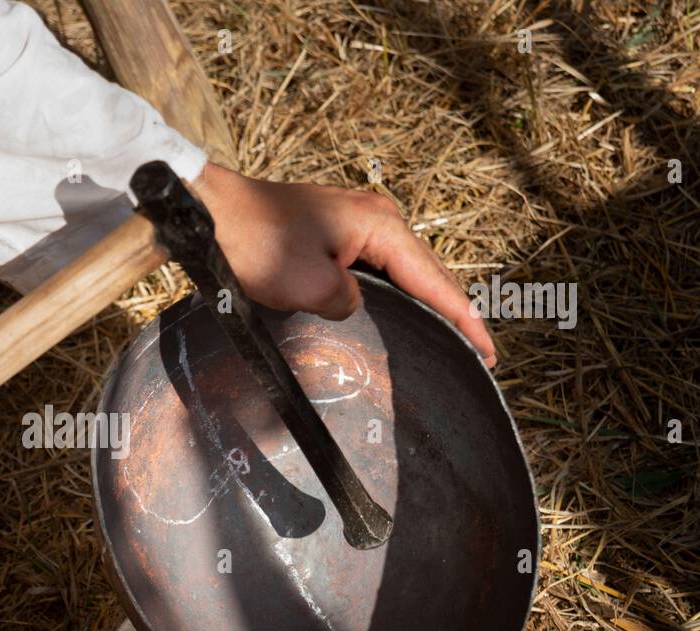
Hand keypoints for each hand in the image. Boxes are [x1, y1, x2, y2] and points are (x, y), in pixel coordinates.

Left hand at [191, 163, 495, 366]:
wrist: (212, 211)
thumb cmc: (256, 242)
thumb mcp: (310, 286)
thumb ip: (348, 303)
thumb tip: (352, 304)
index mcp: (381, 226)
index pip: (435, 281)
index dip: (463, 320)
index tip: (487, 352)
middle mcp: (378, 215)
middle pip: (427, 271)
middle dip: (454, 309)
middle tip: (480, 350)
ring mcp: (356, 217)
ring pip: (403, 267)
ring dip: (426, 299)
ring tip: (453, 334)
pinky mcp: (334, 226)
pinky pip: (378, 263)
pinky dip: (396, 287)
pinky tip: (402, 308)